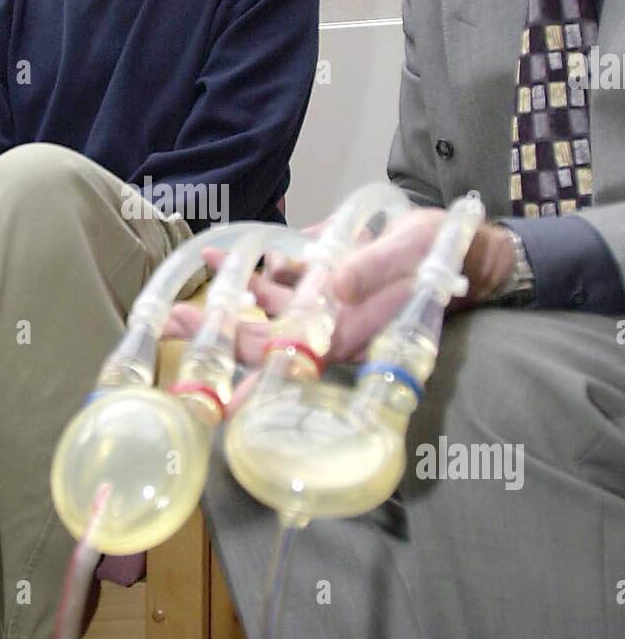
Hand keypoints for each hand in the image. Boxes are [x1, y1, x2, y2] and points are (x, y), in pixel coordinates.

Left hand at [163, 213, 514, 416]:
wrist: (468, 249)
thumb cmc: (443, 253)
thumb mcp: (412, 252)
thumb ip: (372, 267)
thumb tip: (330, 283)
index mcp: (348, 332)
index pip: (285, 360)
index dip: (246, 372)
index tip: (208, 389)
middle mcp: (332, 328)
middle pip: (263, 341)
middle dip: (217, 334)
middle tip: (171, 324)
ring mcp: (329, 308)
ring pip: (268, 314)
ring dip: (230, 302)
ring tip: (188, 288)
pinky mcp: (331, 285)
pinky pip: (286, 284)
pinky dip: (258, 273)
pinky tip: (228, 255)